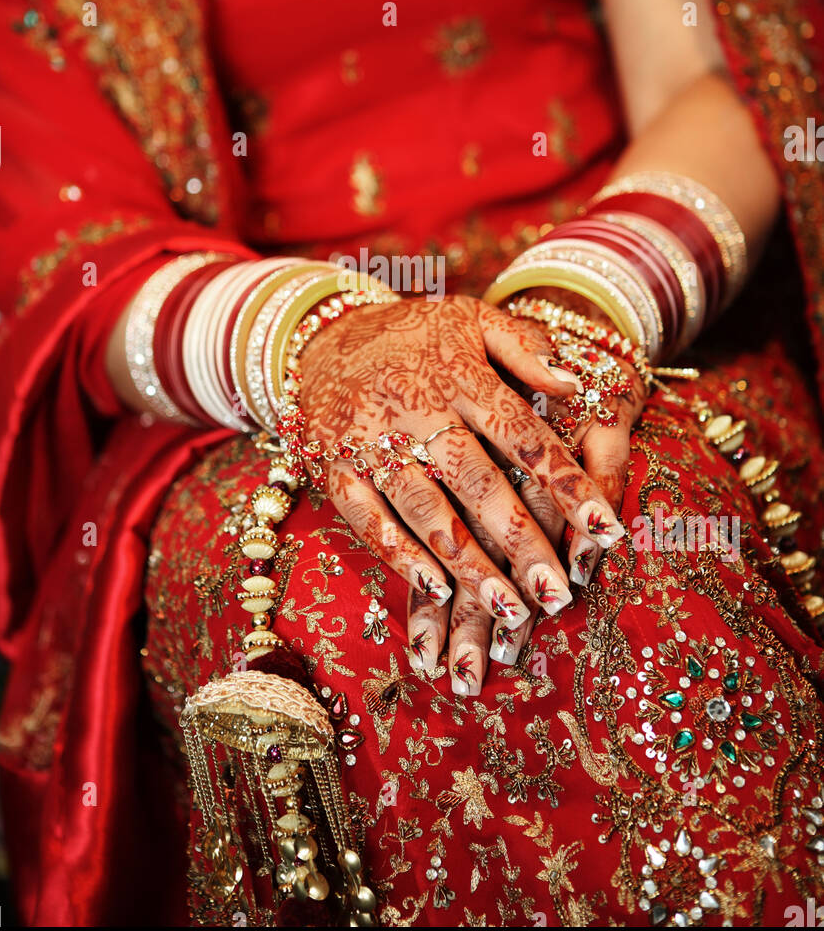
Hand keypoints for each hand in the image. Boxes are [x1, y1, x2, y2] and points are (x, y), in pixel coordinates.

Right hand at [297, 295, 625, 693]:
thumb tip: (577, 383)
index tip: (607, 527)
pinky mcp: (334, 465)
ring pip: (426, 510)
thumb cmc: (415, 334)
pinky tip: (436, 590)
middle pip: (478, 483)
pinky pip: (366, 518)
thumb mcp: (473, 319)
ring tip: (510, 611)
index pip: (524, 436)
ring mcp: (371, 440)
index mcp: (462, 377)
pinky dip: (399, 556)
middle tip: (558, 595)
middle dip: (521, 542)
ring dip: (467, 564)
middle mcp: (418, 410)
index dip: (567, 483)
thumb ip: (525, 348)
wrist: (321, 333)